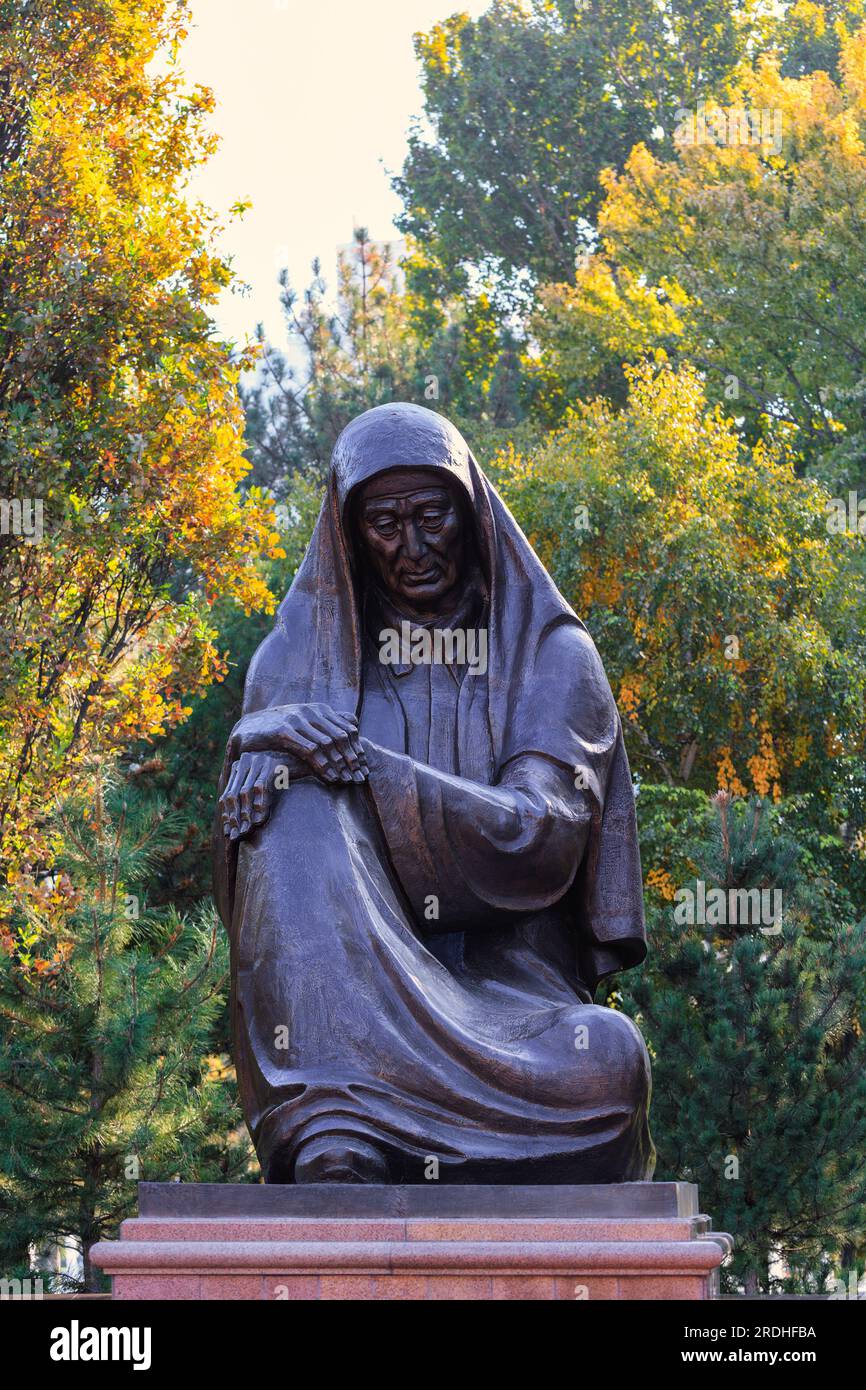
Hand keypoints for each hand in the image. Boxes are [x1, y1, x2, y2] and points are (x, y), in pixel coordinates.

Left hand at [220, 751, 290, 840]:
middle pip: (233, 794)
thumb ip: (247, 800)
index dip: (227, 815)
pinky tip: (259, 819)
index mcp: (237, 766)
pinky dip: (259, 804)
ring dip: (246, 813)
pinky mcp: (271, 763)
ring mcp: (257, 761)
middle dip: (235, 817)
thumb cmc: (281, 779)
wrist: (303, 763)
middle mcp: (244, 761)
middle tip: (237, 834)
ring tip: (247, 829)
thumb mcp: (261, 789)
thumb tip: (230, 821)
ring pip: (245, 791)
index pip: (227, 795)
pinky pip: (261, 787)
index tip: (228, 832)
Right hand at [227, 703, 368, 786]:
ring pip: (328, 743)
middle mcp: (311, 711)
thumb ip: (327, 724)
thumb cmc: (279, 730)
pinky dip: (323, 765)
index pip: (348, 729)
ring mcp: (297, 719)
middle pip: (341, 736)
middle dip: (352, 759)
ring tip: (346, 780)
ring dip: (340, 764)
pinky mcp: (283, 731)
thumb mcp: (306, 725)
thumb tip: (354, 725)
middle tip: (359, 778)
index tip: (364, 769)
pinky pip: (310, 750)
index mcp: (319, 709)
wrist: (247, 729)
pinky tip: (329, 778)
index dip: (358, 750)